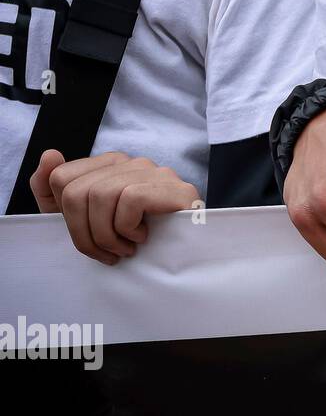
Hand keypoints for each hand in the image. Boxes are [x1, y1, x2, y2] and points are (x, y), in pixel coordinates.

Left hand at [30, 150, 199, 264]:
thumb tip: (50, 154)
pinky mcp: (176, 188)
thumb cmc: (134, 240)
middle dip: (84, 234)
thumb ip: (54, 191)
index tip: (90, 239)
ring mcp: (156, 173)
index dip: (67, 218)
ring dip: (108, 236)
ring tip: (126, 250)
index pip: (61, 178)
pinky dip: (129, 227)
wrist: (185, 261)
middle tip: (106, 254)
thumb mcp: (84, 220)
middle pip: (75, 191)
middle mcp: (132, 163)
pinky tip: (142, 238)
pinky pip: (131, 199)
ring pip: (100, 195)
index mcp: (110, 166)